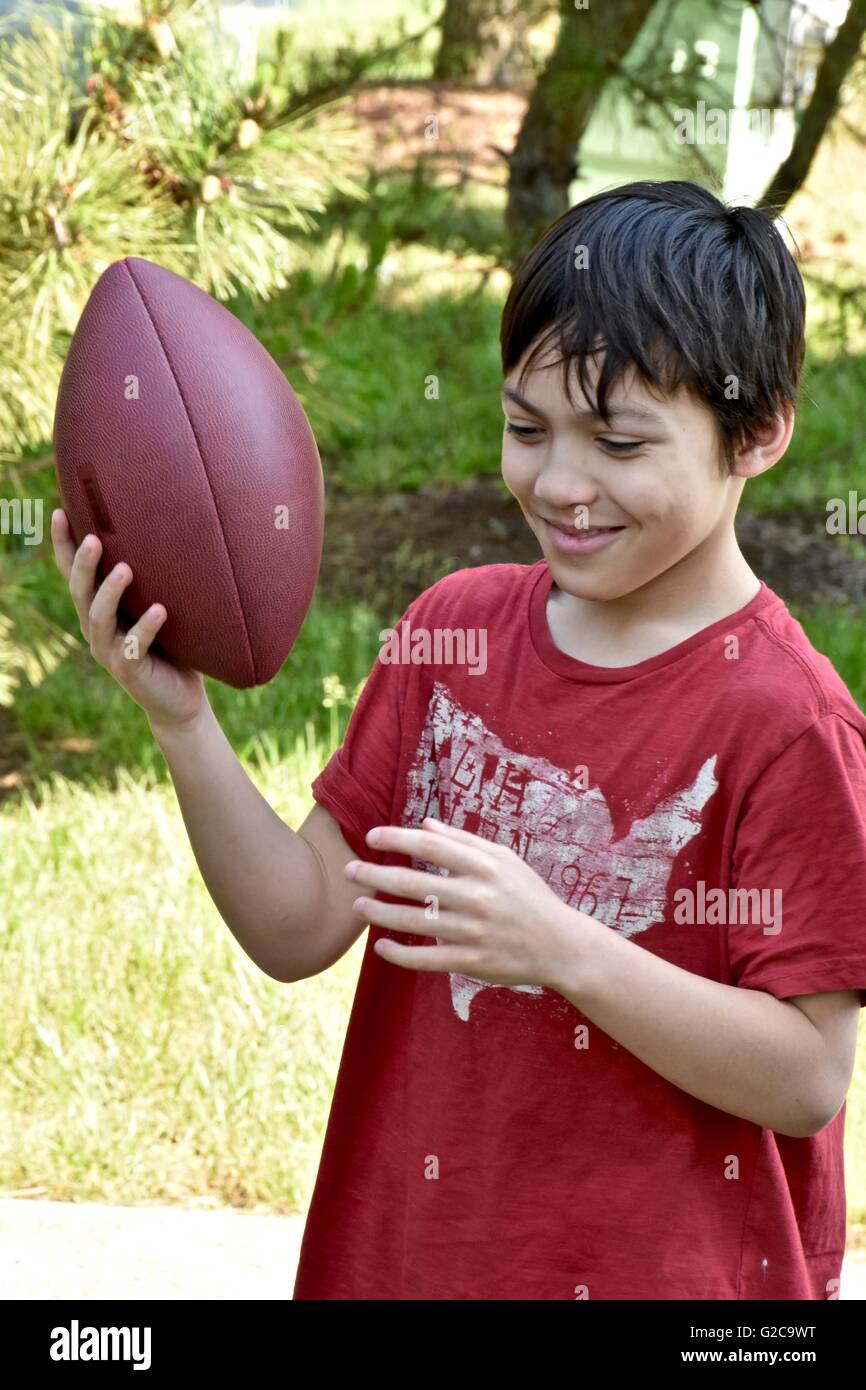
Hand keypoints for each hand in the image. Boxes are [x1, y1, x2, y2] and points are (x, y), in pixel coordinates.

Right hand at [51, 509, 204, 731]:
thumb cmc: (170, 647)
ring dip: (110, 592)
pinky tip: (160, 610)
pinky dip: (145, 627)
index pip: (73, 572)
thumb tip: (167, 528)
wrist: (179, 699)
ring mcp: (110, 650)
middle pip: (80, 591)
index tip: (59, 512)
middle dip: (84, 564)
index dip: (63, 545)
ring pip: (98, 618)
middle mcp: (96, 628)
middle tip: (94, 539)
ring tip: (126, 569)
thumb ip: (153, 581)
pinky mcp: (129, 670)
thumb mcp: (157, 606)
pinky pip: (133, 646)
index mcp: (99, 609)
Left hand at [344, 817, 580, 988]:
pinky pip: (426, 959)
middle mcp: (476, 897)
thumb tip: (425, 824)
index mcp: (484, 867)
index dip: (396, 839)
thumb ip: (464, 841)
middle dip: (374, 874)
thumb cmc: (530, 896)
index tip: (370, 837)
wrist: (561, 945)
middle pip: (413, 882)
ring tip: (358, 905)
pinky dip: (400, 954)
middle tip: (348, 870)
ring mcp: (472, 931)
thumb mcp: (505, 860)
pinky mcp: (472, 962)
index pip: (429, 846)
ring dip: (379, 913)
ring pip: (413, 921)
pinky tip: (381, 946)